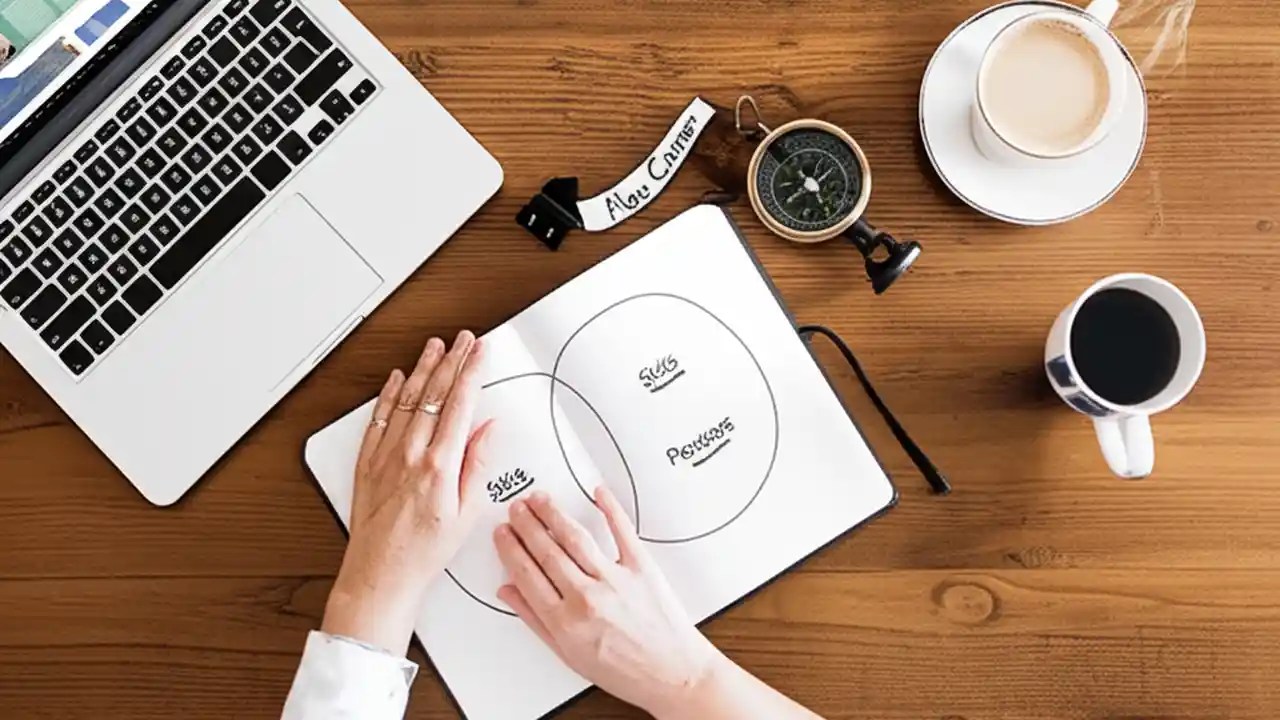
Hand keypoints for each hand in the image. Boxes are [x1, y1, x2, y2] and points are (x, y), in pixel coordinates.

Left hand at [322, 332, 494, 654]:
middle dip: (452, 361)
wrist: (380, 576)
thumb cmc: (424, 553)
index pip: (460, 405)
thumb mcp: (466, 513)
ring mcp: (385, 457)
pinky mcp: (367, 464)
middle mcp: (409, 455)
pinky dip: (388, 395)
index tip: (480, 351)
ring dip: (422, 370)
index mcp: (439, 466)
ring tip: (434, 347)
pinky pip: (379, 419)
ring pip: (406, 400)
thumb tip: (487, 430)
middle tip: (464, 339)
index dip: (472, 372)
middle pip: (434, 395)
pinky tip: (396, 379)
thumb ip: (477, 465)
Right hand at [493, 487, 719, 717]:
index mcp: (565, 622)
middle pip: (546, 551)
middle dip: (526, 525)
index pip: (526, 575)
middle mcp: (588, 598)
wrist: (673, 674)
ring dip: (553, 514)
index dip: (510, 549)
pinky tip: (597, 493)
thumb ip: (535, 620)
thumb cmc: (625, 670)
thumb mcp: (569, 654)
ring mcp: (616, 580)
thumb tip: (509, 592)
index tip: (502, 534)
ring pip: (575, 538)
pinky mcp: (642, 567)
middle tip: (516, 509)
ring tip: (540, 499)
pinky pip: (622, 531)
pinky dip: (610, 508)